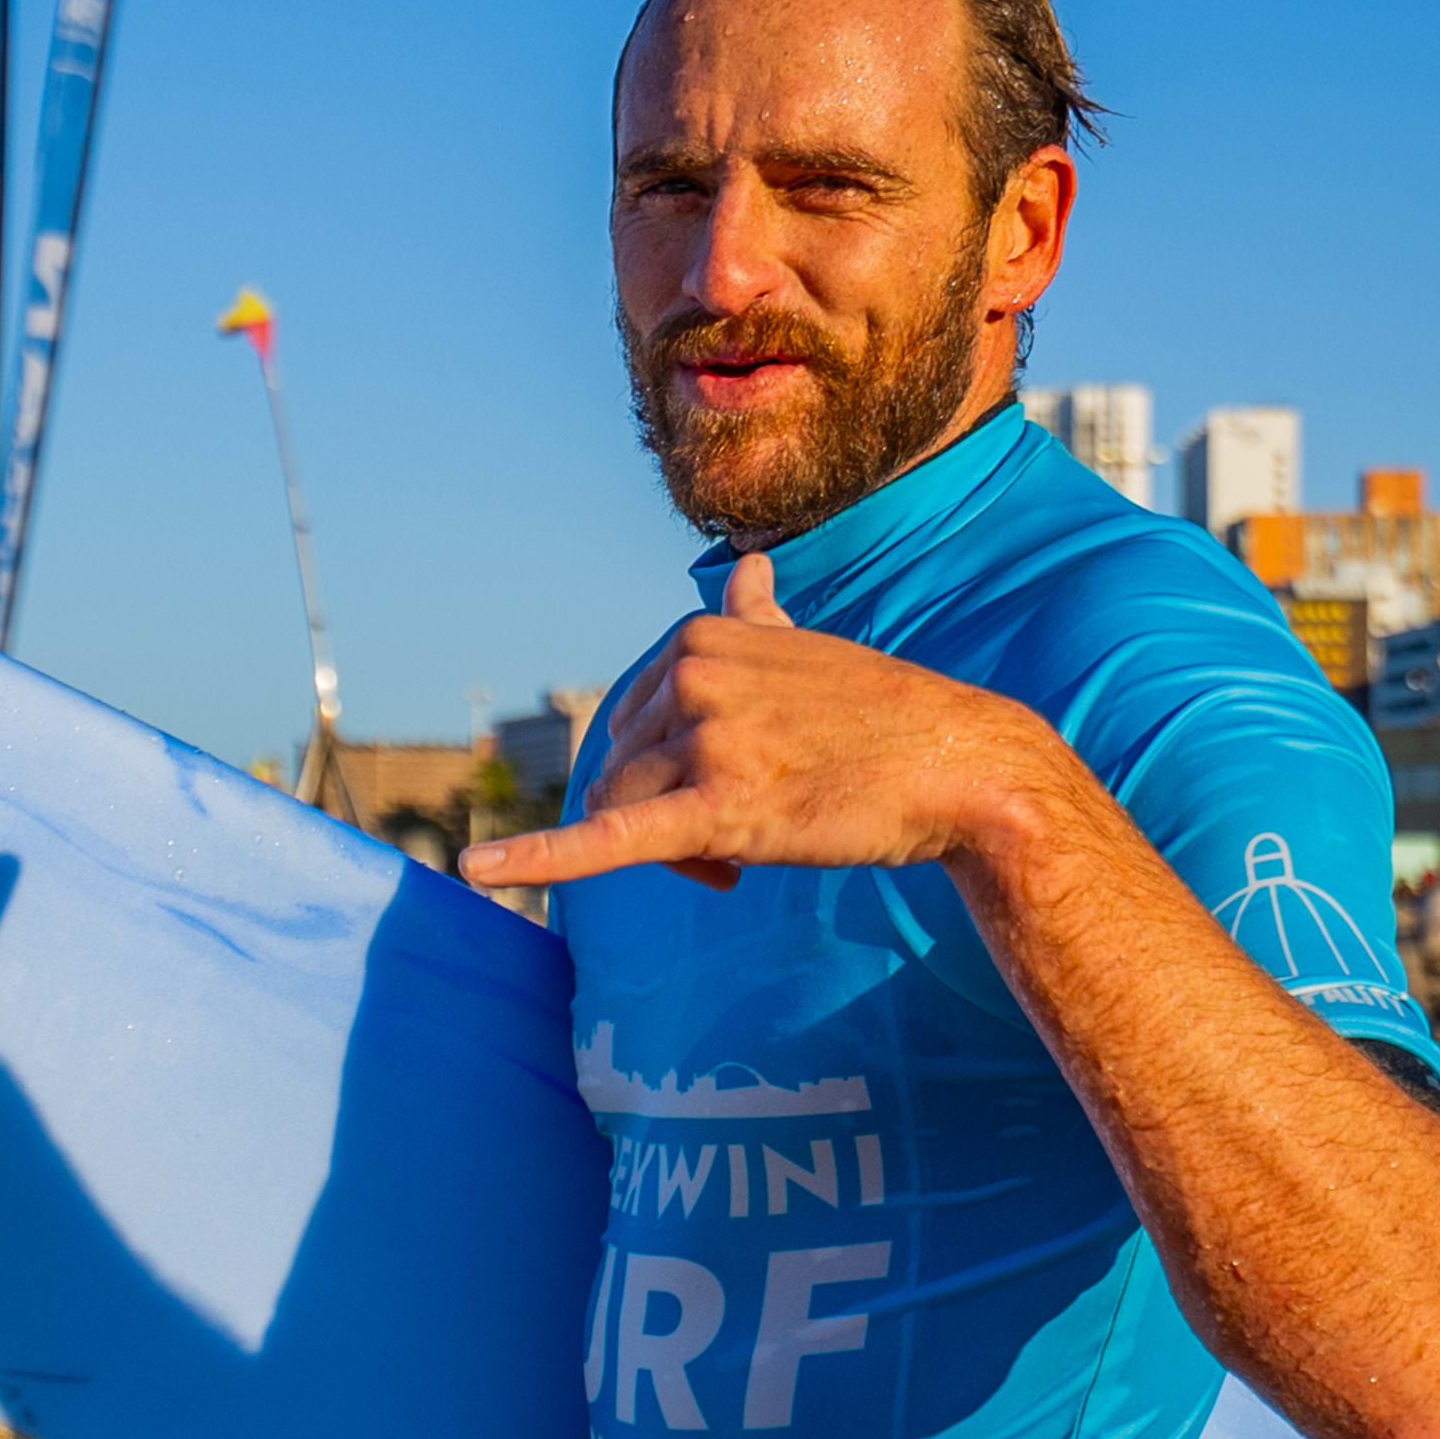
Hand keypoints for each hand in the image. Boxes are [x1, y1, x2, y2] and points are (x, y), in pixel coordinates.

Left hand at [460, 554, 1074, 896]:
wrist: (961, 765)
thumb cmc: (882, 717)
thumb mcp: (805, 651)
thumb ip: (756, 619)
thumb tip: (747, 566)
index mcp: (698, 641)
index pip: (628, 724)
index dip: (665, 769)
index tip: (730, 783)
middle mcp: (693, 679)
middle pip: (620, 773)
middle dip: (665, 814)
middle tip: (746, 831)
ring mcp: (708, 740)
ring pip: (628, 817)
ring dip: (677, 853)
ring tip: (749, 854)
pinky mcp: (721, 809)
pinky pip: (609, 842)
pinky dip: (536, 860)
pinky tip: (477, 872)